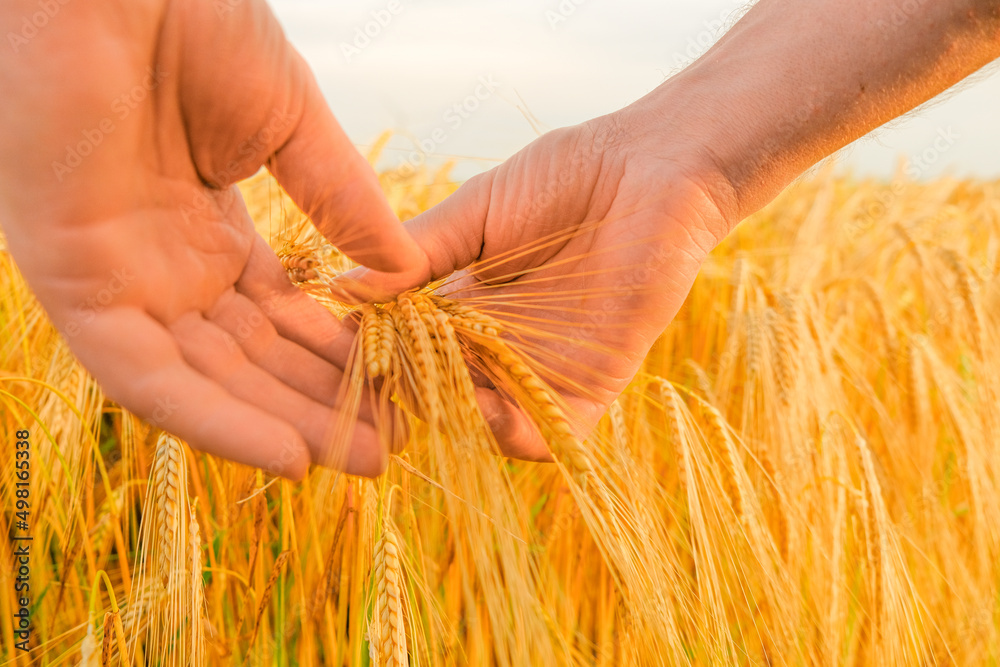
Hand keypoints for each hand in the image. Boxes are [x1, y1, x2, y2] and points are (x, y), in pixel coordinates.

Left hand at [0, 0, 426, 477]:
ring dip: (280, 427)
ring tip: (361, 464)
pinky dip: (213, 422)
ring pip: (205, 380)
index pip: (280, 317)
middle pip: (249, 358)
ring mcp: (120, 279)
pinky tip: (290, 458)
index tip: (400, 391)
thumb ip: (343, 201)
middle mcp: (165, 266)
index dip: (339, 356)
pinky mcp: (77, 286)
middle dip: (320, 404)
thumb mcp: (294, 126)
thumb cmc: (195, 25)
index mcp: (210, 229)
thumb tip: (407, 275)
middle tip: (390, 448)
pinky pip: (146, 378)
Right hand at [342, 111, 733, 459]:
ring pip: (483, 423)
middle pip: (439, 394)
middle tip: (376, 381)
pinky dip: (512, 433)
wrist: (651, 168)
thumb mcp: (477, 213)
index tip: (340, 347)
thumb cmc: (568, 176)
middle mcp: (499, 348)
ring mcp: (543, 371)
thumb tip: (341, 285)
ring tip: (425, 390)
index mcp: (465, 308)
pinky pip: (549, 434)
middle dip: (405, 393)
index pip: (408, 349)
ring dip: (450, 415)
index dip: (375, 354)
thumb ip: (420, 254)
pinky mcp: (591, 384)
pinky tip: (485, 407)